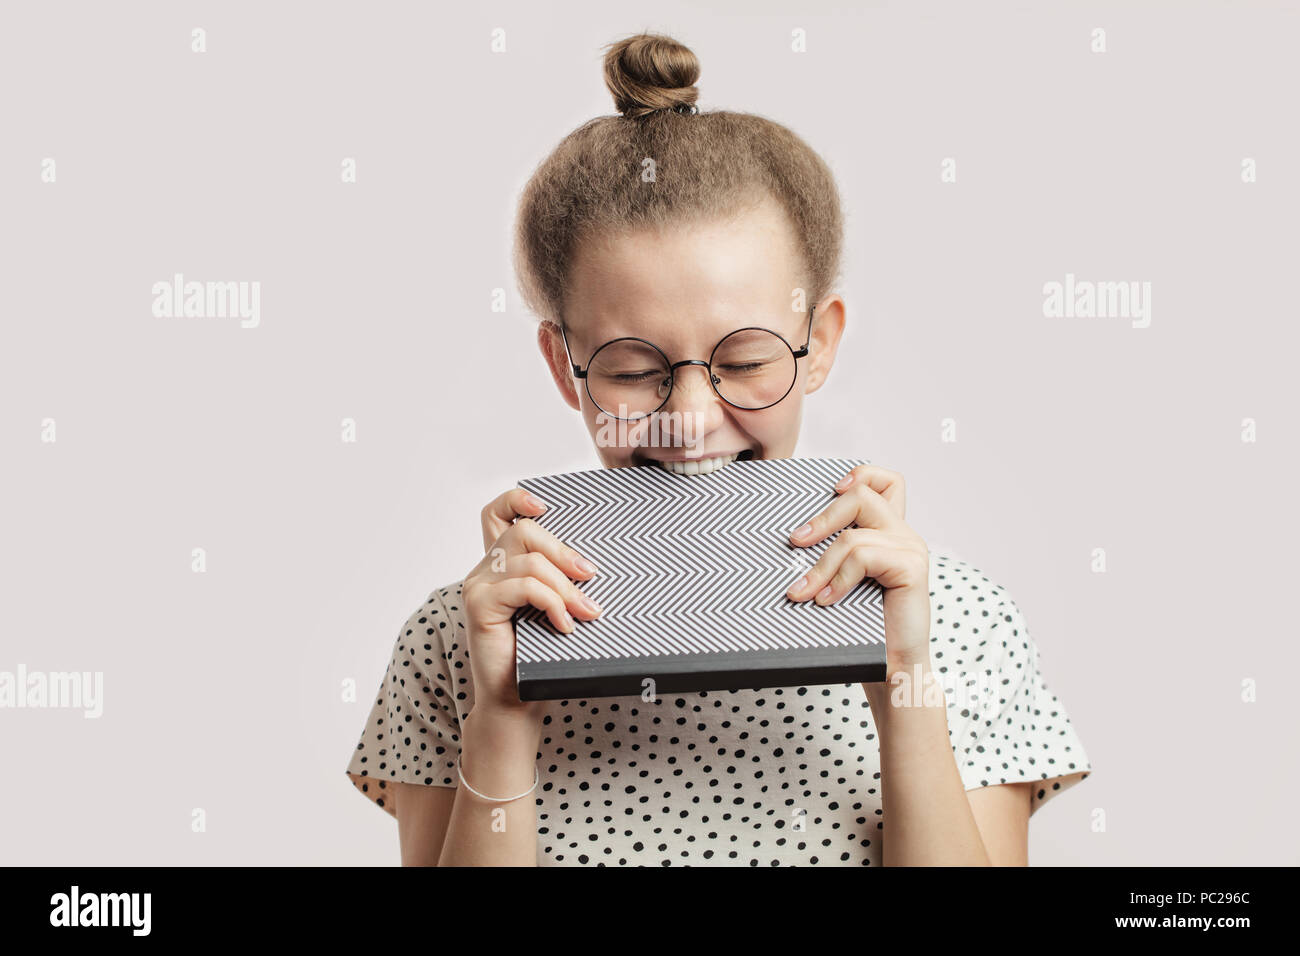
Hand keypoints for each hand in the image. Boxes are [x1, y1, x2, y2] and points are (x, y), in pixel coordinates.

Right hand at [462, 488, 602, 717]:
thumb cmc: (540, 656)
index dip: (518, 499)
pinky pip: (524, 587)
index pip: (497, 513)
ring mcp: (478, 585)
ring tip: (586, 613)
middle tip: (590, 576)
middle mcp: (485, 570)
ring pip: (529, 561)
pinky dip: (552, 603)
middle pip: (523, 531)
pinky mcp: (478, 604)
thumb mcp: (555, 609)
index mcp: (502, 565)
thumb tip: (596, 565)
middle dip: (562, 550)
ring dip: (565, 587)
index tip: (544, 506)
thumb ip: (561, 581)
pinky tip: (564, 625)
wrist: (517, 702)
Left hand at [784, 465, 930, 670]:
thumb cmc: (863, 627)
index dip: (860, 474)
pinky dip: (837, 578)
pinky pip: (862, 555)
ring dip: (820, 564)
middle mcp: (904, 535)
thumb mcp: (842, 581)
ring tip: (802, 592)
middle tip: (794, 541)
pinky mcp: (912, 567)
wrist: (891, 668)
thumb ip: (832, 555)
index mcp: (890, 533)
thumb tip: (788, 540)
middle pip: (862, 495)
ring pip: (853, 534)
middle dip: (822, 517)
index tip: (832, 489)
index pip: (887, 481)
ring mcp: (911, 548)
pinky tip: (826, 600)